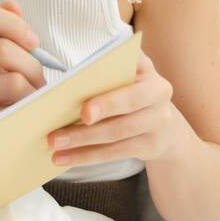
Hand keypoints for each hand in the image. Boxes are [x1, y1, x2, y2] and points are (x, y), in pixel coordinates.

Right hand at [0, 0, 46, 140]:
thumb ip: (0, 27)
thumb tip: (13, 6)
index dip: (12, 23)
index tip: (32, 41)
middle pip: (0, 50)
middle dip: (32, 63)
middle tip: (39, 77)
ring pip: (11, 82)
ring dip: (32, 89)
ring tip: (32, 95)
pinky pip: (9, 111)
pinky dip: (23, 111)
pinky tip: (20, 112)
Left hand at [46, 47, 183, 166]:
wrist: (164, 128)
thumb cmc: (129, 94)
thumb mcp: (125, 78)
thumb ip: (104, 73)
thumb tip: (66, 83)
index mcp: (146, 68)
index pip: (131, 63)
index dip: (115, 68)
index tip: (87, 89)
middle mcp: (159, 92)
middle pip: (128, 101)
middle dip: (100, 109)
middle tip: (73, 117)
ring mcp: (158, 121)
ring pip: (118, 131)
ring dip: (83, 139)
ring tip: (55, 143)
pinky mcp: (151, 146)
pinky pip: (116, 152)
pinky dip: (87, 155)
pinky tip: (64, 158)